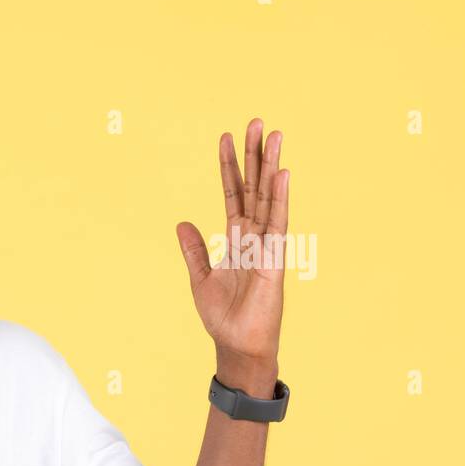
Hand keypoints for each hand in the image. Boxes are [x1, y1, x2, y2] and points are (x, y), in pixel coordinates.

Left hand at [175, 118, 288, 368]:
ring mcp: (267, 244)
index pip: (234, 194)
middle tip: (257, 121)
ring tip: (274, 134)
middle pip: (255, 187)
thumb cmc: (223, 316)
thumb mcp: (200, 278)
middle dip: (254, 155)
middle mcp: (255, 236)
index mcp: (237, 238)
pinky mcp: (275, 258)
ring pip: (270, 197)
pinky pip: (279, 222)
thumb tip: (181, 222)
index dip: (230, 167)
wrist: (236, 344)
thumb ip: (194, 249)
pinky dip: (281, 197)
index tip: (228, 137)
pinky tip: (282, 172)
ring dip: (271, 165)